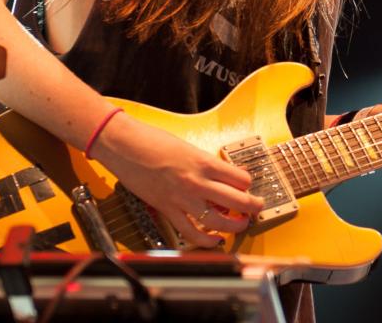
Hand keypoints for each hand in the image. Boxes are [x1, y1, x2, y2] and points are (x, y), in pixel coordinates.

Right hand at [89, 112, 264, 247]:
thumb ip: (205, 163)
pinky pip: (190, 232)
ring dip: (234, 226)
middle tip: (257, 208)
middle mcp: (197, 182)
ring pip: (217, 221)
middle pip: (237, 201)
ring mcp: (182, 198)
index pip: (241, 179)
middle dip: (252, 207)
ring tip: (241, 225)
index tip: (248, 186)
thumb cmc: (153, 140)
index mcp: (204, 162)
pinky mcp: (167, 209)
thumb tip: (222, 174)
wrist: (124, 145)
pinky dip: (206, 240)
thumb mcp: (188, 147)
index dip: (248, 184)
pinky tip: (214, 240)